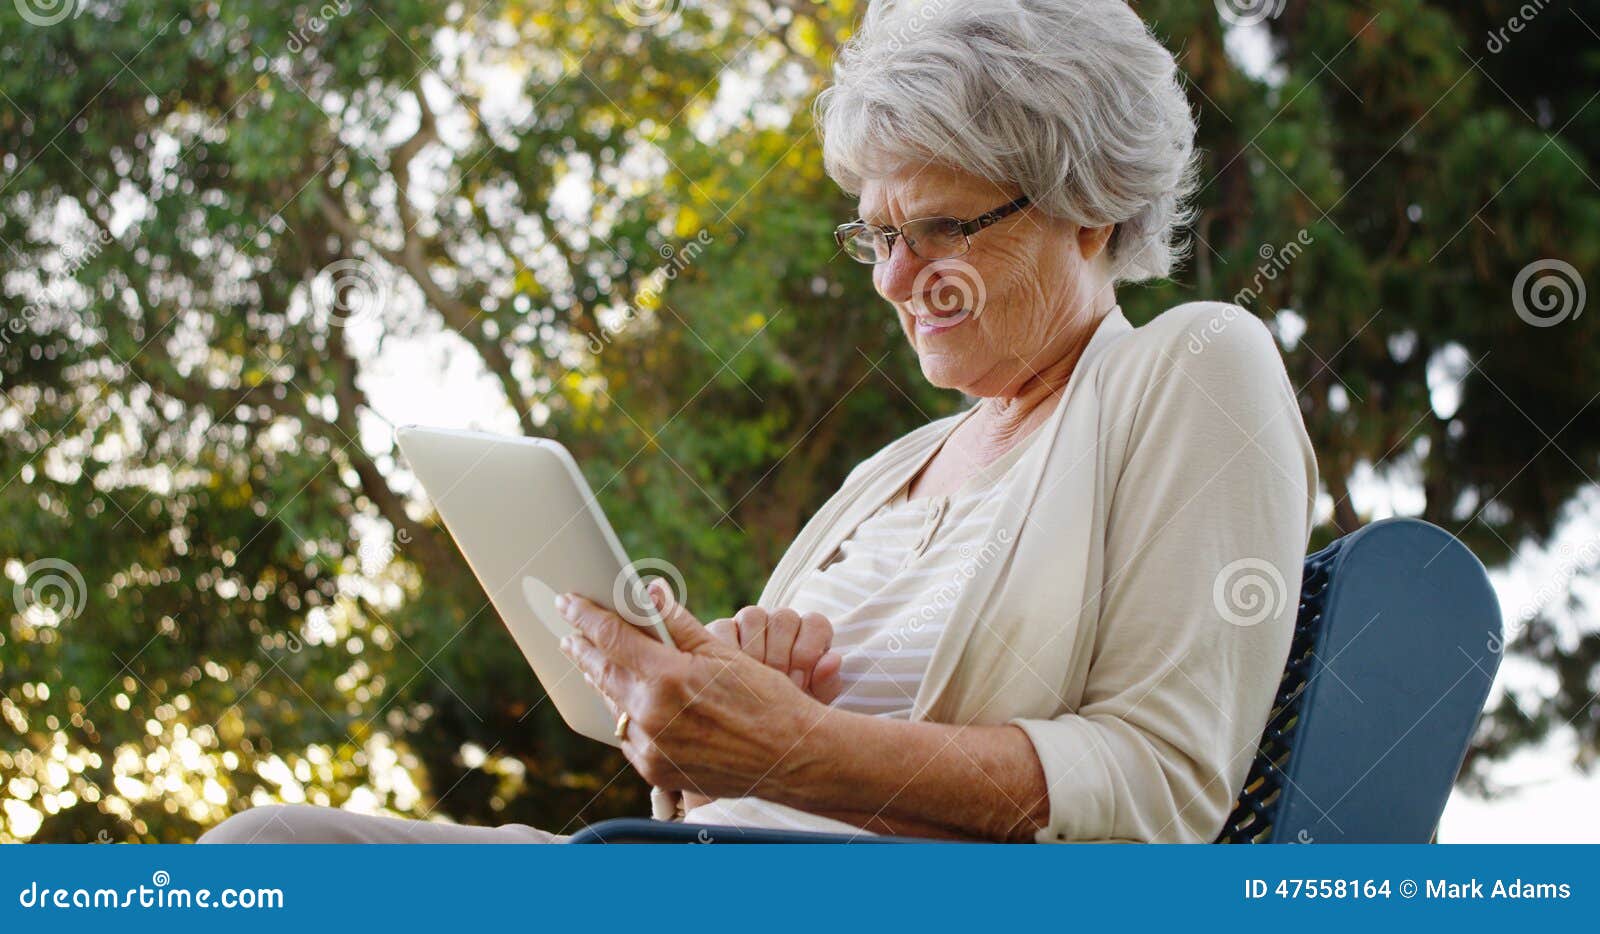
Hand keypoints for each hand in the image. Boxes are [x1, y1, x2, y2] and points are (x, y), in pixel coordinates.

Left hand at [555, 580, 830, 801]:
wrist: (790, 757)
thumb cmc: (765, 700)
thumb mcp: (723, 653)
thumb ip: (680, 624)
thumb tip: (651, 593)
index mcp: (667, 678)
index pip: (612, 638)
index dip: (586, 617)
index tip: (569, 603)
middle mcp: (652, 715)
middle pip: (602, 673)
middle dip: (583, 650)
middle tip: (569, 633)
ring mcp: (651, 748)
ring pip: (613, 707)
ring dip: (601, 683)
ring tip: (592, 664)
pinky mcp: (656, 771)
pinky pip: (629, 738)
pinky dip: (626, 716)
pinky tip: (626, 704)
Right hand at [706, 607, 844, 703]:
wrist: (751, 725)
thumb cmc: (788, 714)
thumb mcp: (810, 706)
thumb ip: (825, 683)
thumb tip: (833, 660)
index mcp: (808, 634)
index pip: (815, 623)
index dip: (808, 651)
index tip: (800, 681)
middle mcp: (780, 623)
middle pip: (784, 618)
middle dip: (781, 655)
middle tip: (773, 686)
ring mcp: (749, 623)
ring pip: (754, 616)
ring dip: (754, 651)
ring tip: (752, 683)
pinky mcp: (721, 630)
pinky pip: (724, 626)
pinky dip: (727, 649)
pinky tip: (730, 677)